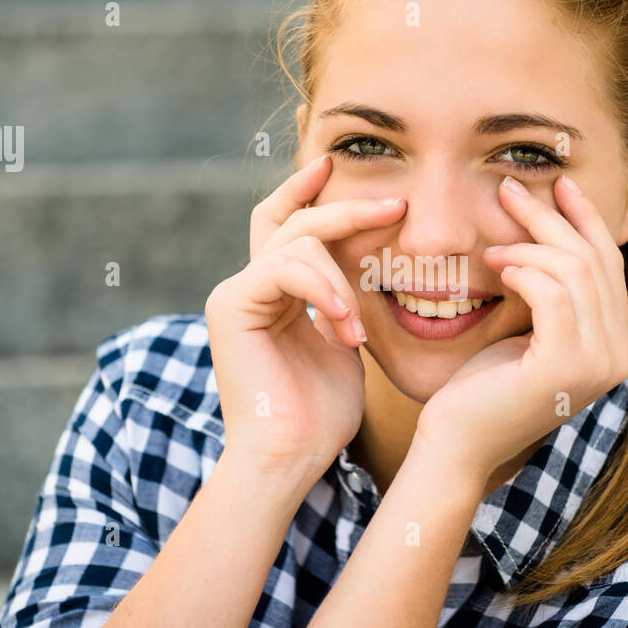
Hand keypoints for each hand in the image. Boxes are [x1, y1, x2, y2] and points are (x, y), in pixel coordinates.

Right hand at [205, 154, 406, 489]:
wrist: (289, 459)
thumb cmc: (320, 416)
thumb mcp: (344, 344)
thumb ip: (344, 303)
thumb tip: (369, 264)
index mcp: (275, 293)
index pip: (289, 226)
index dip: (312, 193)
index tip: (340, 168)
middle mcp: (251, 286)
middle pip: (293, 220)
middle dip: (345, 208)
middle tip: (395, 205)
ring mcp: (237, 293)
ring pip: (294, 240)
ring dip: (341, 272)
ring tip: (358, 323)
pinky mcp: (232, 305)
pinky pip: (282, 267)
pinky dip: (322, 288)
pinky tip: (343, 323)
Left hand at [414, 173, 627, 498]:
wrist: (455, 442)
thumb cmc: (481, 386)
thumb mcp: (526, 330)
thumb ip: (552, 294)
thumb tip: (553, 229)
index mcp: (613, 346)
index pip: (610, 266)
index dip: (585, 220)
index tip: (558, 184)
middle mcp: (617, 356)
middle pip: (595, 261)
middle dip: (553, 218)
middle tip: (510, 191)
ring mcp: (596, 364)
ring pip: (575, 272)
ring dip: (528, 245)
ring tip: (491, 248)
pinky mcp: (564, 367)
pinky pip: (552, 293)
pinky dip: (523, 271)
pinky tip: (495, 270)